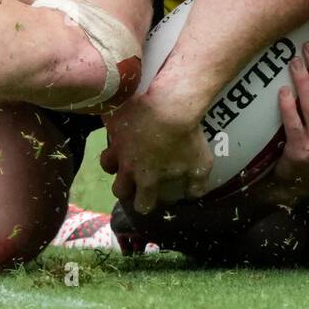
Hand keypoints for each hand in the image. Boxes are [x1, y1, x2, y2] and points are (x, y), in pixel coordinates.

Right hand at [102, 90, 212, 213]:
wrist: (168, 104)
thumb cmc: (185, 137)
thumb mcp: (200, 164)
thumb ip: (197, 184)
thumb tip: (193, 195)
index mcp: (148, 180)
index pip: (142, 205)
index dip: (146, 205)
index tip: (150, 200)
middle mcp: (128, 168)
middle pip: (119, 190)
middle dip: (126, 190)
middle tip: (134, 182)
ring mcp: (118, 147)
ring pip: (107, 164)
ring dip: (115, 165)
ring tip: (124, 158)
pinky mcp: (113, 127)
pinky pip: (110, 135)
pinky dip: (116, 136)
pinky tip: (124, 130)